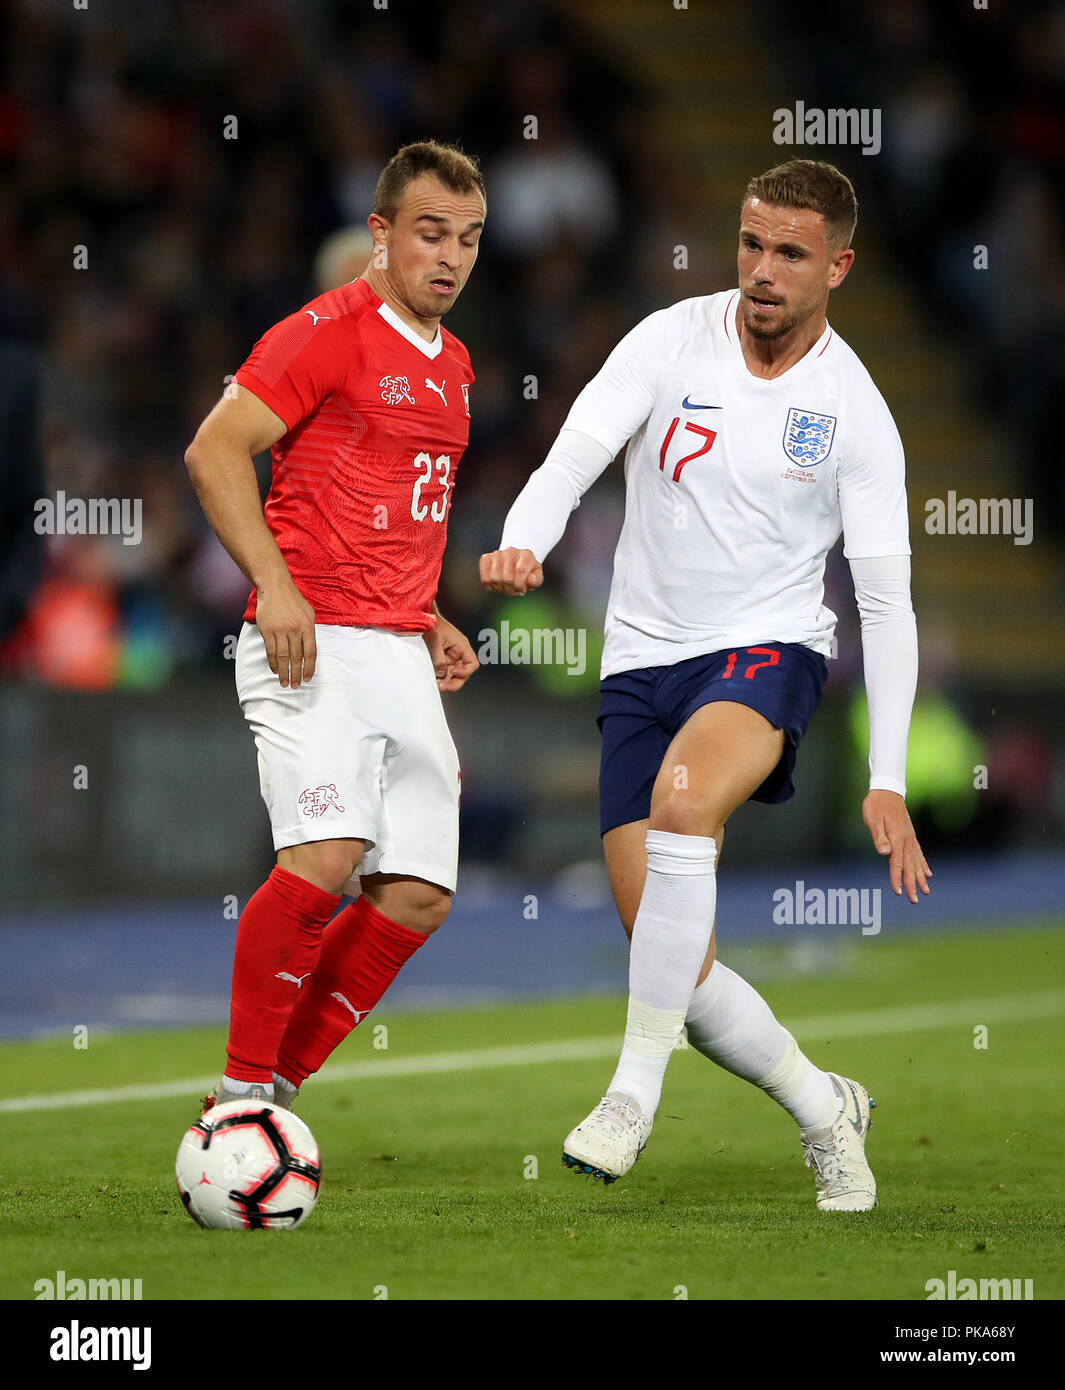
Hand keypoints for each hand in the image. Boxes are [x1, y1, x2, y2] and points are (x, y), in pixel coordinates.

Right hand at [256, 578, 316, 688]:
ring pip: (283, 657)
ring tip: (284, 682)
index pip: (310, 652)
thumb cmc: (293, 600)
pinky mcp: (267, 630)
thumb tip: (310, 649)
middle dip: (296, 674)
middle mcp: (295, 630)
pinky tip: (275, 670)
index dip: (309, 668)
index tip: (307, 678)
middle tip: (295, 686)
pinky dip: (273, 662)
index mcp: (307, 626)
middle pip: (297, 657)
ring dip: (284, 672)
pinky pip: (270, 650)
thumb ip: (310, 630)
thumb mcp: (309, 613)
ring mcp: (280, 630)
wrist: (275, 587)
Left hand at [424, 616, 478, 691]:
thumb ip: (438, 658)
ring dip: (446, 682)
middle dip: (455, 682)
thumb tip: (441, 673)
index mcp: (462, 646)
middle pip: (463, 674)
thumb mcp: (435, 641)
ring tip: (437, 684)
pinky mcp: (441, 660)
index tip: (454, 672)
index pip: (472, 663)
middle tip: (444, 686)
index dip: (465, 671)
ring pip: (453, 675)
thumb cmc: (432, 624)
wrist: (422, 619)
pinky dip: (440, 678)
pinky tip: (434, 679)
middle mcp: (458, 654)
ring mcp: (450, 658)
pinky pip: (444, 672)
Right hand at [479, 547, 542, 595]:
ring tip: (506, 586)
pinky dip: (490, 586)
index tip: (521, 590)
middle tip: (513, 589)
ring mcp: (497, 554)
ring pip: (494, 579)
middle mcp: (511, 551)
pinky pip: (484, 578)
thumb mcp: (537, 577)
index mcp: (526, 555)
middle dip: (510, 589)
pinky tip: (497, 584)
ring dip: (500, 588)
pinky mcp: (486, 558)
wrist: (516, 561)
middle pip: (506, 578)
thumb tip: (530, 580)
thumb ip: (536, 580)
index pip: (520, 571)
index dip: (519, 586)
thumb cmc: (527, 573)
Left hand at [862, 789, 931, 903]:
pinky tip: (928, 873)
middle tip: (914, 900)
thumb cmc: (876, 805)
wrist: (887, 790)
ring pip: (916, 862)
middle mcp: (906, 840)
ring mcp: (910, 838)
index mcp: (897, 838)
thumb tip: (884, 852)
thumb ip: (879, 837)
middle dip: (912, 884)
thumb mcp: (873, 819)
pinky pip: (919, 854)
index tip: (898, 892)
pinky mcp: (910, 836)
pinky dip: (923, 864)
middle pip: (909, 866)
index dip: (897, 878)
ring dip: (920, 877)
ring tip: (926, 891)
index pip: (897, 863)